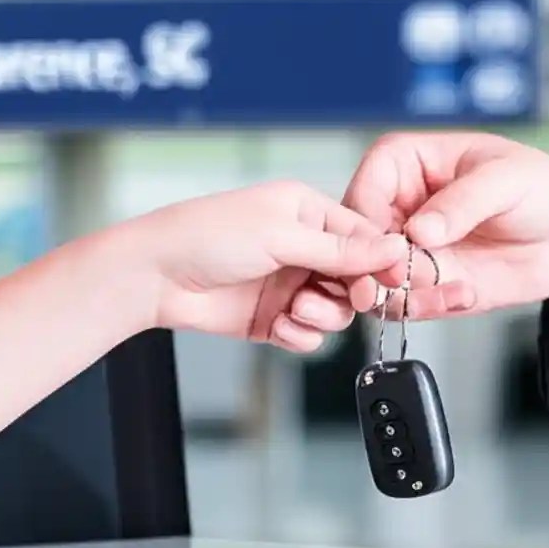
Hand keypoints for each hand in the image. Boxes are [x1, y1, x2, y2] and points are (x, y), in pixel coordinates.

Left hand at [108, 180, 407, 351]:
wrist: (155, 277)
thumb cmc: (207, 236)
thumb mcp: (282, 235)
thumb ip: (342, 249)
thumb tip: (394, 248)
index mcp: (308, 212)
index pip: (365, 237)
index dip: (382, 260)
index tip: (392, 280)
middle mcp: (303, 248)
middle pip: (357, 278)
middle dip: (355, 292)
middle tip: (354, 299)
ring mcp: (289, 285)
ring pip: (337, 310)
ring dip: (323, 315)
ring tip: (296, 309)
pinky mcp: (274, 319)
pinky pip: (309, 335)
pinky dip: (300, 335)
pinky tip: (279, 326)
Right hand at [342, 132, 548, 334]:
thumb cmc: (537, 188)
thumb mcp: (506, 179)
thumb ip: (462, 201)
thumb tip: (420, 229)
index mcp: (403, 163)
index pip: (364, 189)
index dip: (367, 219)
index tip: (389, 242)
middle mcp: (395, 208)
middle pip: (357, 240)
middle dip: (374, 264)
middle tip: (400, 279)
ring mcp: (405, 251)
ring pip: (373, 279)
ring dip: (400, 293)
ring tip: (449, 290)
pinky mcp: (421, 286)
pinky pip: (404, 305)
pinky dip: (428, 307)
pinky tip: (465, 295)